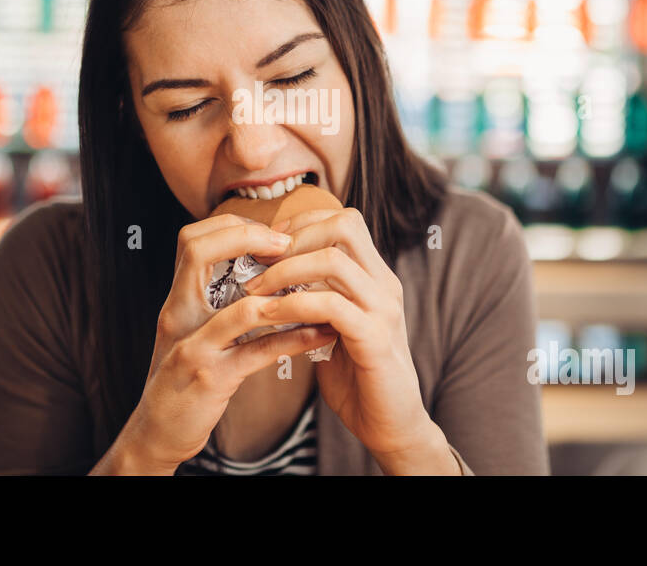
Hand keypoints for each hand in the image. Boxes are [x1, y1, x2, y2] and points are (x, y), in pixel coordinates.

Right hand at [105, 214, 339, 473]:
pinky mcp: (212, 378)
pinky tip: (320, 334)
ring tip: (318, 285)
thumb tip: (257, 269)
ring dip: (285, 293)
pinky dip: (294, 340)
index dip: (231, 226)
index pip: (190, 239)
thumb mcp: (189, 331)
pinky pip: (259, 352)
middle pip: (199, 251)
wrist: (156, 431)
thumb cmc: (182, 377)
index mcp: (177, 300)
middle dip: (248, 238)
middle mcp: (179, 314)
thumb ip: (212, 301)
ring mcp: (194, 346)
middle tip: (289, 246)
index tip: (268, 234)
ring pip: (241, 307)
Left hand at [241, 207, 450, 470]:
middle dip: (293, 237)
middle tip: (257, 261)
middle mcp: (384, 285)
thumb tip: (274, 276)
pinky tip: (270, 316)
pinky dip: (294, 305)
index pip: (344, 221)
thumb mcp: (334, 327)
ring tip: (255, 289)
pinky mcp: (375, 339)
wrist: (391, 426)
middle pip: (343, 225)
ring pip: (333, 260)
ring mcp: (384, 310)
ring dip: (285, 270)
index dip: (302, 224)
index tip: (267, 245)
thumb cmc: (357, 377)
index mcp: (376, 277)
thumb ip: (317, 299)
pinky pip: (331, 306)